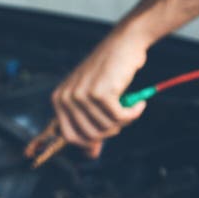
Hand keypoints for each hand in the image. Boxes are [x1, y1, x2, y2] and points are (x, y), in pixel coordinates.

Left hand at [47, 29, 149, 157]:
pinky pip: (120, 118)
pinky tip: (139, 103)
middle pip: (89, 136)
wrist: (123, 43)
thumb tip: (91, 154)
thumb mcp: (92, 99)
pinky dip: (133, 113)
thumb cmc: (108, 72)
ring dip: (124, 121)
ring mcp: (82, 96)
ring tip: (130, 106)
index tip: (103, 141)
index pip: (69, 136)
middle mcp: (66, 98)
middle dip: (110, 132)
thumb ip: (89, 125)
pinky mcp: (101, 93)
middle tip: (122, 119)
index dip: (88, 143)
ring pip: (106, 128)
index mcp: (59, 100)